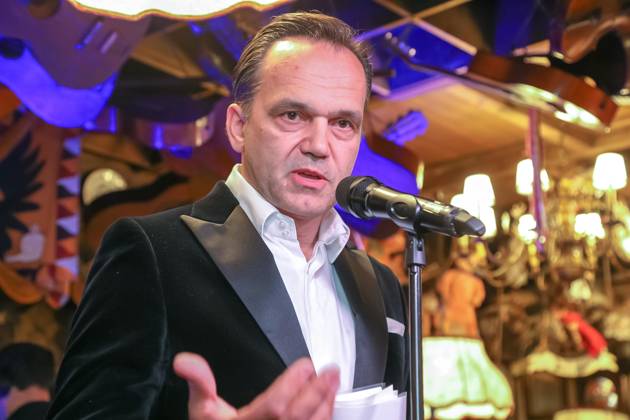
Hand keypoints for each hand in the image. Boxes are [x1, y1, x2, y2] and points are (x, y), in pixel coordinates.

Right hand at [174, 353, 338, 419]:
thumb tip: (184, 361)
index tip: (306, 364)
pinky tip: (328, 407)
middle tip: (331, 370)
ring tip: (334, 384)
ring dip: (326, 405)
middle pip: (300, 415)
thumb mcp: (202, 411)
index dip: (294, 383)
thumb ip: (199, 383)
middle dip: (319, 391)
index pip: (277, 405)